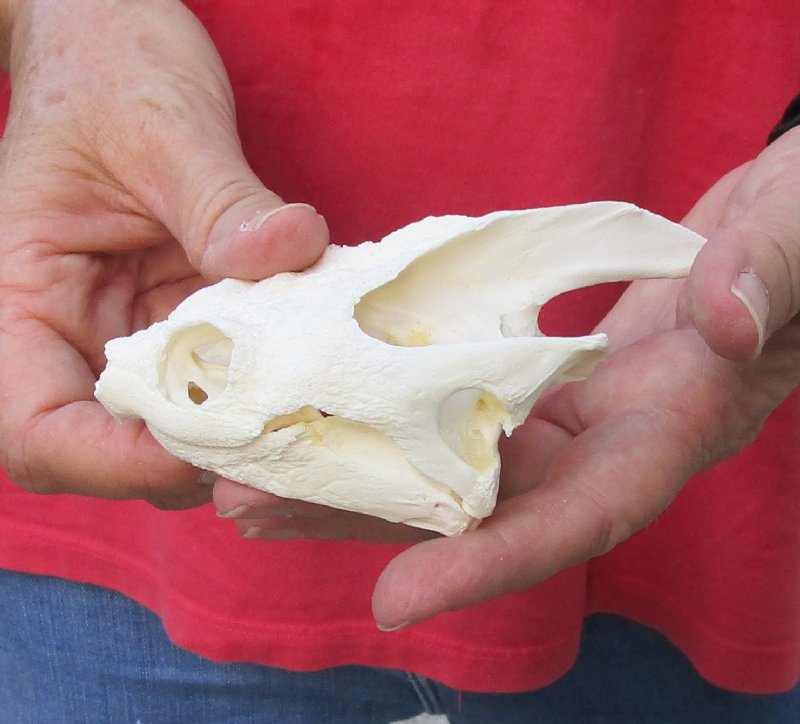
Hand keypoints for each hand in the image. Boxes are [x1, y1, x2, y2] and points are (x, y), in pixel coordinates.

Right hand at [0, 0, 327, 508]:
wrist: (119, 45)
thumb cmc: (111, 71)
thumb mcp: (160, 127)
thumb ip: (219, 200)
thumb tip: (287, 253)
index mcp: (25, 301)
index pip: (37, 429)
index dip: (111, 464)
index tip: (201, 450)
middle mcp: (77, 336)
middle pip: (113, 452)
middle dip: (192, 465)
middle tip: (281, 446)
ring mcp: (140, 337)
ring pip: (179, 430)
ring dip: (240, 438)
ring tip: (309, 417)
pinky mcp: (192, 324)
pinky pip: (227, 381)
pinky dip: (268, 392)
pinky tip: (318, 374)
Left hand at [216, 128, 799, 628]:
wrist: (782, 230)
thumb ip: (769, 281)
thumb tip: (723, 320)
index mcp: (673, 429)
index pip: (579, 517)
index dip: (492, 564)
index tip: (395, 599)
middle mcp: (608, 439)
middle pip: (478, 503)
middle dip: (366, 517)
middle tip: (249, 509)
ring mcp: (570, 412)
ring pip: (450, 460)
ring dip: (352, 470)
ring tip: (247, 473)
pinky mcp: (543, 374)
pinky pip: (456, 404)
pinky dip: (388, 412)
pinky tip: (317, 408)